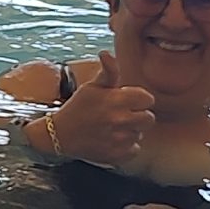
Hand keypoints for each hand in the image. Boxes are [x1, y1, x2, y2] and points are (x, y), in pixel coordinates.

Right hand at [45, 52, 154, 166]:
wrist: (60, 135)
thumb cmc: (78, 108)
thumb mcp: (92, 87)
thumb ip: (108, 72)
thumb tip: (107, 53)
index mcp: (117, 100)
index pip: (148, 99)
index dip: (139, 99)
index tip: (127, 101)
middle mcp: (121, 120)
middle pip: (149, 119)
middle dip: (138, 116)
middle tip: (122, 115)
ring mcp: (120, 139)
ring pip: (140, 134)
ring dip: (131, 131)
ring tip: (114, 128)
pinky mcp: (118, 155)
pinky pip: (135, 149)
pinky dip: (126, 147)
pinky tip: (113, 140)